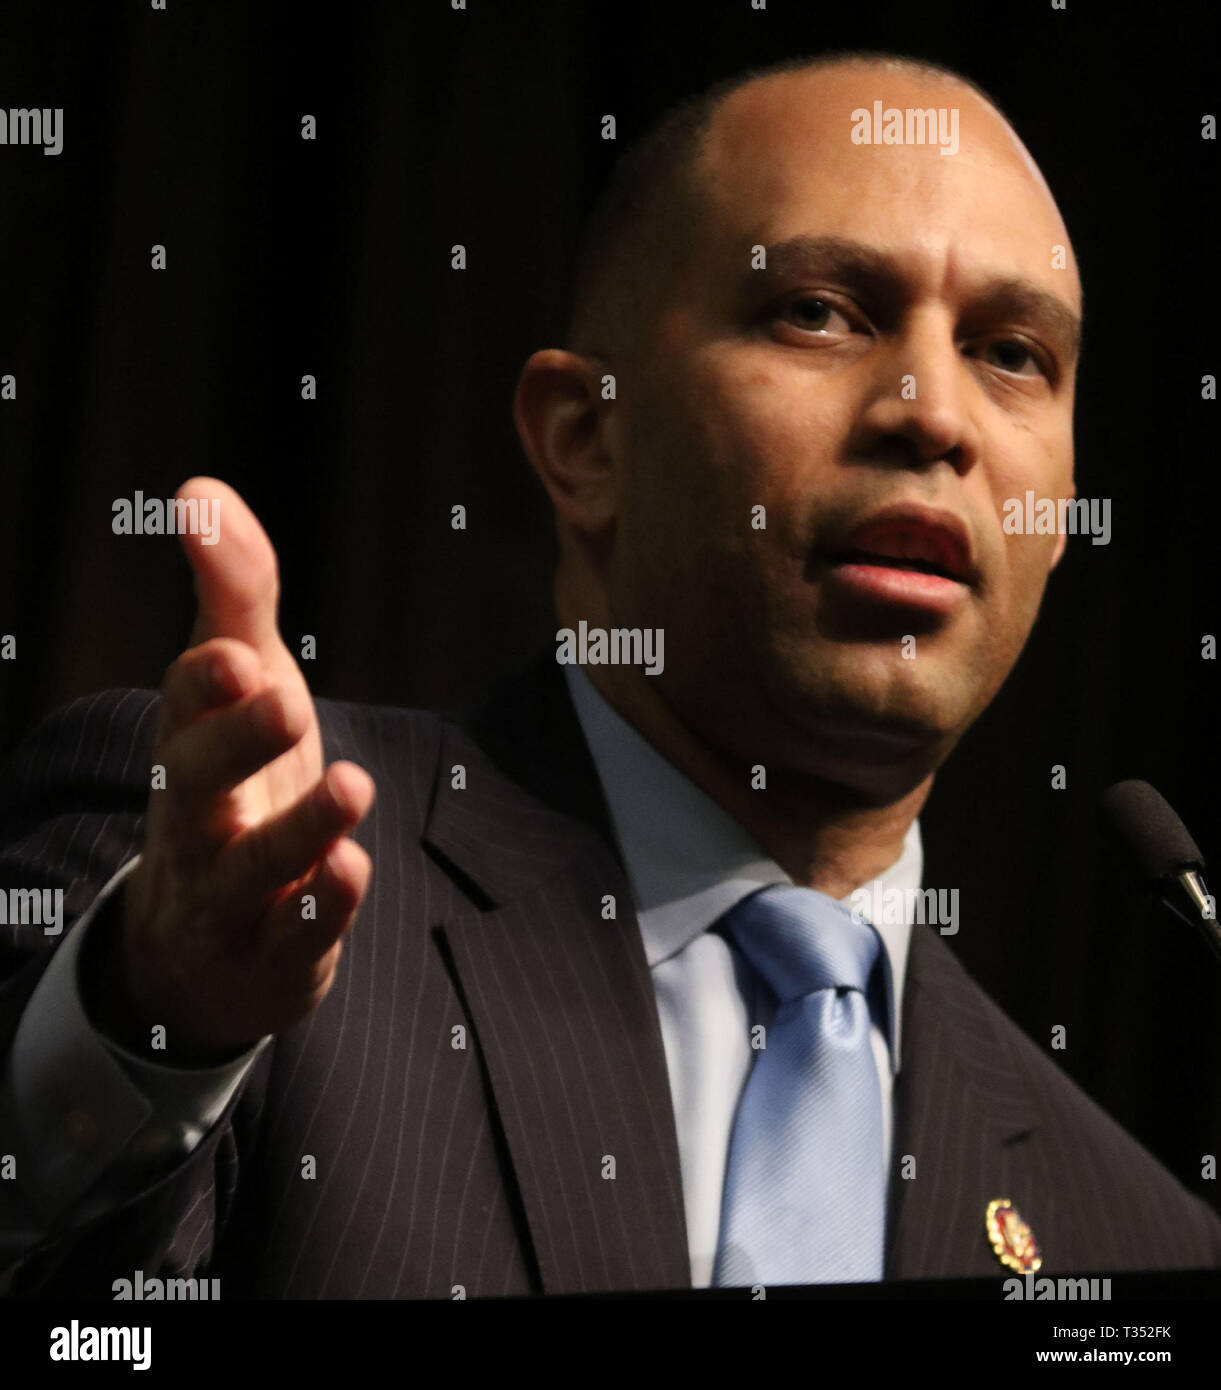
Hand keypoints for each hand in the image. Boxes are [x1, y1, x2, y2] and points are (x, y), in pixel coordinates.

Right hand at [108, 478, 374, 1062]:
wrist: (205, 945)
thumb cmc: (232, 785)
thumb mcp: (239, 688)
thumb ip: (233, 594)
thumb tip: (200, 487)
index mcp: (189, 748)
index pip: (186, 709)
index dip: (208, 683)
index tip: (235, 654)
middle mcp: (197, 820)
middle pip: (199, 783)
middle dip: (236, 742)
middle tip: (283, 699)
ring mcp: (230, 895)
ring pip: (251, 866)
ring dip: (298, 828)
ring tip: (351, 782)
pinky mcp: (271, 956)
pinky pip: (290, 939)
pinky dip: (317, 911)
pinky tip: (351, 872)